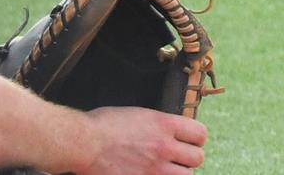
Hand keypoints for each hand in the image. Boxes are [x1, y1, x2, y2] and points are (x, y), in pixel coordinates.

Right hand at [81, 105, 205, 174]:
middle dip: (191, 157)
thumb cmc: (105, 124)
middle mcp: (164, 146)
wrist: (83, 142)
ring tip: (169, 170)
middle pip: (197, 157)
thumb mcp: (139, 114)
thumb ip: (160, 124)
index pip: (200, 133)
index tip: (192, 141)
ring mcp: (154, 167)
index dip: (197, 138)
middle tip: (181, 158)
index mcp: (164, 124)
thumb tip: (173, 132)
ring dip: (180, 173)